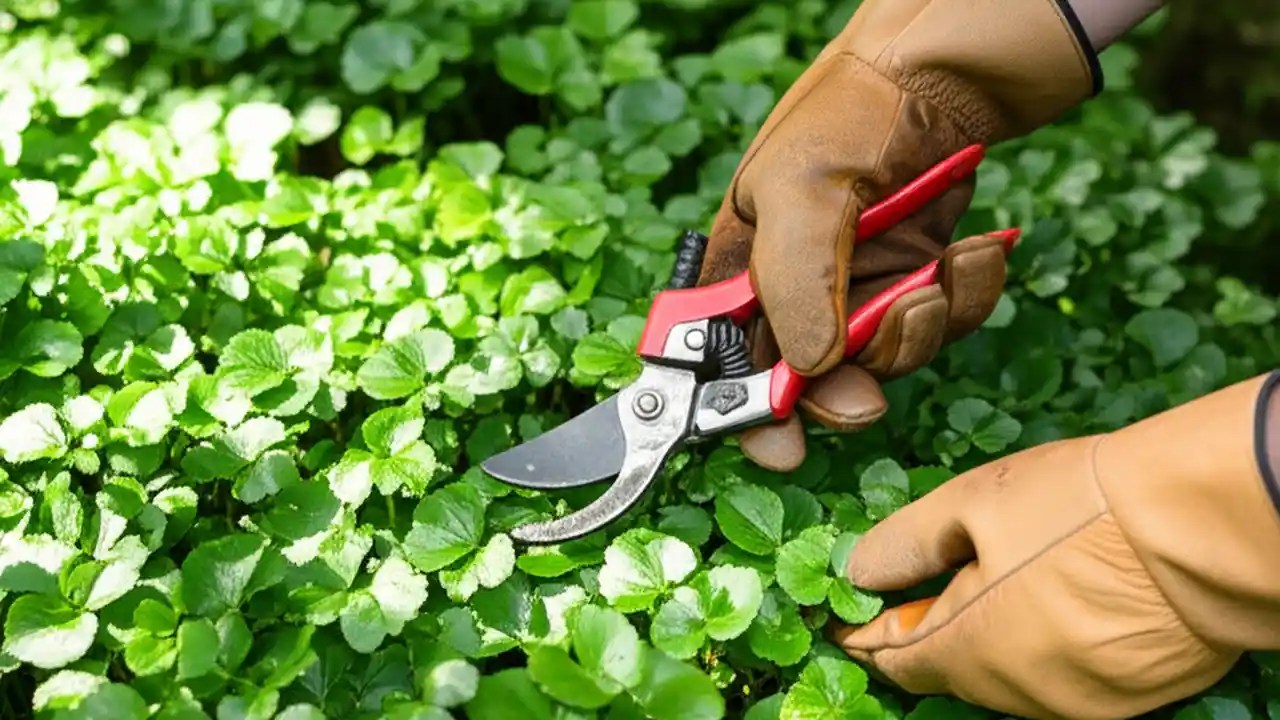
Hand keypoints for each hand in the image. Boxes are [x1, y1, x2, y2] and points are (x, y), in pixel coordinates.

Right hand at [695, 0, 1101, 470]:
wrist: (955, 62)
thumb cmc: (856, 108)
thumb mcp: (804, 187)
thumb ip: (794, 283)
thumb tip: (810, 371)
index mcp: (741, 266)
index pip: (721, 361)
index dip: (739, 413)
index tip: (777, 451)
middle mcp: (798, 286)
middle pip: (809, 380)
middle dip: (844, 390)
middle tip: (865, 399)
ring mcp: (864, 284)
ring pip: (887, 360)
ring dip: (918, 331)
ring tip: (936, 276)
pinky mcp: (924, 274)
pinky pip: (946, 323)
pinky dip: (968, 295)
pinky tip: (976, 247)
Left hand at [832, 373, 1279, 719]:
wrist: (1209, 529)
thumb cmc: (1082, 508)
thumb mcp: (972, 505)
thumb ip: (906, 544)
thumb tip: (859, 570)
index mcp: (968, 651)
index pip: (893, 659)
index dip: (864, 633)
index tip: (847, 617)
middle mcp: (1018, 694)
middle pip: (949, 668)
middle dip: (924, 631)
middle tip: (917, 587)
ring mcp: (1077, 703)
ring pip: (1006, 675)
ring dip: (985, 638)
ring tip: (990, 583)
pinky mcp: (1127, 697)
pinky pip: (1060, 676)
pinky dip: (1040, 645)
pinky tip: (1054, 600)